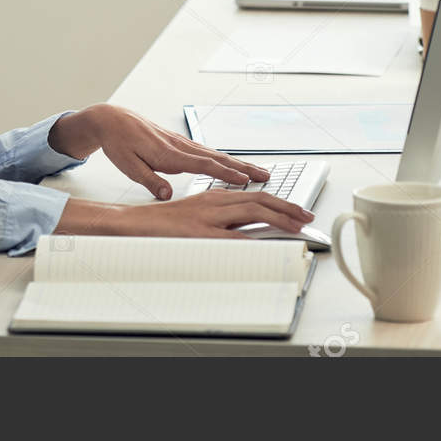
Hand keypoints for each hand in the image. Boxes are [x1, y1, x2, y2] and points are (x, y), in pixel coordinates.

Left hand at [50, 104, 270, 198]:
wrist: (112, 120)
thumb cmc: (118, 144)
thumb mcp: (129, 167)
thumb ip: (150, 181)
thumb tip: (168, 195)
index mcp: (169, 154)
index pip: (204, 165)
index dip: (226, 174)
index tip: (246, 181)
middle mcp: (180, 147)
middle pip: (218, 158)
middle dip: (243, 168)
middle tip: (266, 175)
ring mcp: (181, 143)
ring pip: (215, 154)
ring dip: (238, 163)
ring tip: (256, 171)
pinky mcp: (179, 143)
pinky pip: (207, 152)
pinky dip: (224, 159)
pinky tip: (231, 164)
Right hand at [113, 189, 313, 238]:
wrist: (133, 223)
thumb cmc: (163, 225)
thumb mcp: (197, 218)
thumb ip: (221, 222)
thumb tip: (248, 234)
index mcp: (215, 197)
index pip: (255, 197)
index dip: (280, 203)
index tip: (298, 211)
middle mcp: (214, 202)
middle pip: (259, 201)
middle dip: (287, 208)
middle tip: (308, 217)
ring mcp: (206, 216)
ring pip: (251, 212)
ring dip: (279, 218)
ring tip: (298, 226)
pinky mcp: (197, 231)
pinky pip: (230, 235)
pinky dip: (251, 238)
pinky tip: (266, 243)